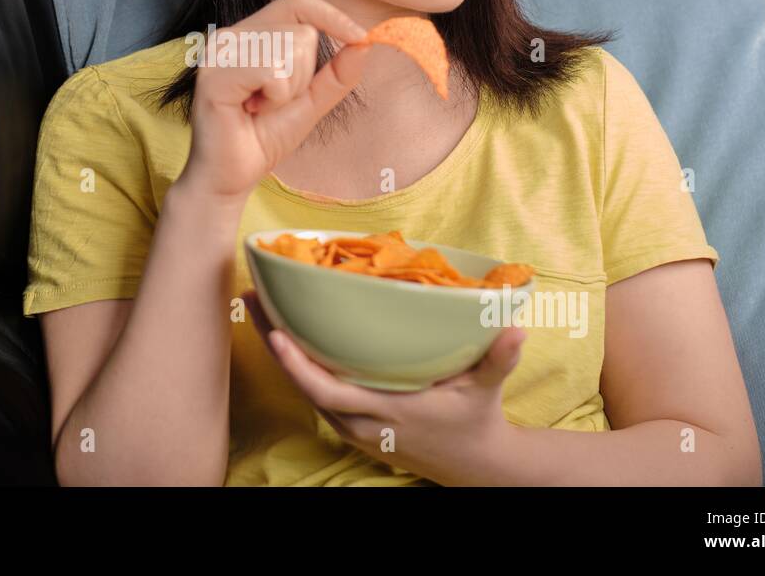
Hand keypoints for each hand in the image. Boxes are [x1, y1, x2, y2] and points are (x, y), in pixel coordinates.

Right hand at [177, 0, 370, 203]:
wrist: (231, 178)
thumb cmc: (263, 138)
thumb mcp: (311, 103)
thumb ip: (336, 74)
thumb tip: (365, 42)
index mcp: (251, 34)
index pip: (297, 2)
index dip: (332, 16)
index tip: (360, 38)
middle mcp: (231, 36)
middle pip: (300, 29)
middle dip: (303, 74)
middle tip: (274, 101)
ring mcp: (218, 53)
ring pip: (288, 48)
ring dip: (287, 90)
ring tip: (259, 107)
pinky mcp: (214, 75)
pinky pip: (271, 70)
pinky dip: (274, 97)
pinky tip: (250, 111)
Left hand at [241, 288, 526, 485]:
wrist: (473, 465)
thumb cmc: (476, 420)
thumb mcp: (487, 389)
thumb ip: (499, 359)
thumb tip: (514, 327)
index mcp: (388, 411)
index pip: (330, 392)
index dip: (299, 367)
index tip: (276, 333)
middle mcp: (362, 422)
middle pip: (303, 386)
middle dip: (272, 343)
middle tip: (250, 299)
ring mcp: (352, 426)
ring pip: (303, 389)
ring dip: (277, 348)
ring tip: (256, 304)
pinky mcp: (349, 422)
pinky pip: (313, 391)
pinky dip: (294, 362)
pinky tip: (280, 330)